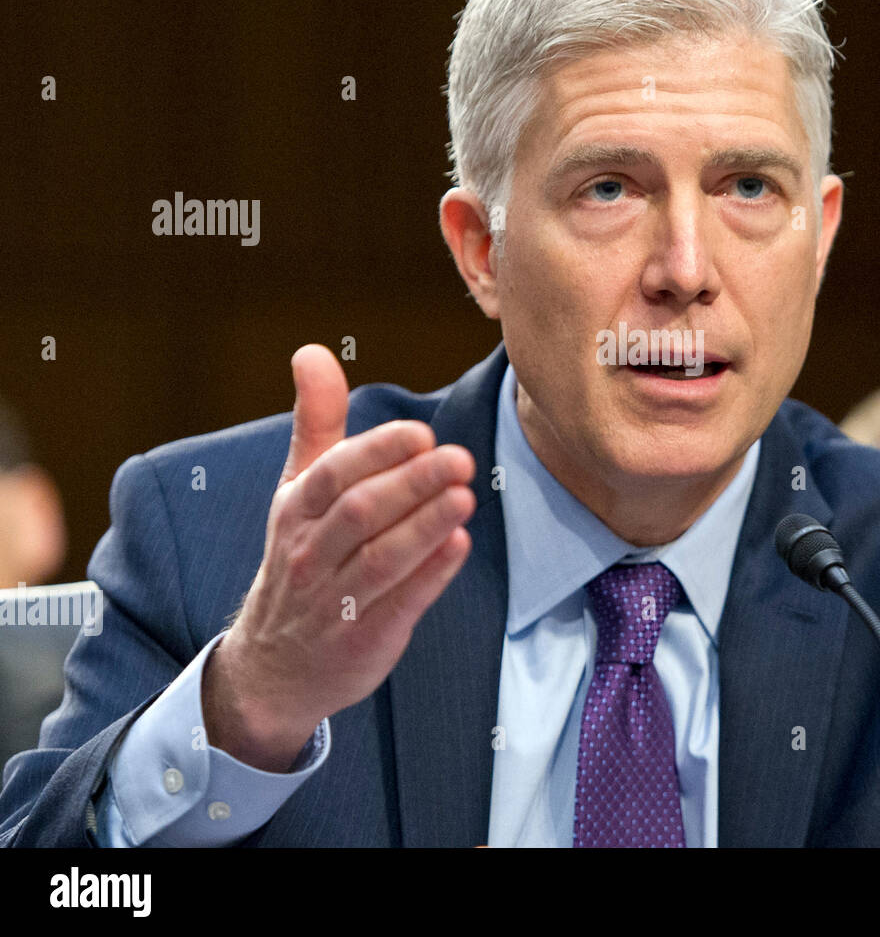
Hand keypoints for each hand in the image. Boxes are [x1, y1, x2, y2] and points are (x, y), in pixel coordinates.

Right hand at [201, 344, 474, 770]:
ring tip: (465, 497)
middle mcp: (310, 554)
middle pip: (359, 515)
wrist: (275, 667)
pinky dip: (429, 576)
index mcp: (295, 511)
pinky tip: (459, 547)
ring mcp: (335, 601)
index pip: (333, 475)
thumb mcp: (297, 489)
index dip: (377, 453)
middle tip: (458, 459)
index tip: (419, 433)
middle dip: (410, 485)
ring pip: (379, 560)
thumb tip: (312, 351)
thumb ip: (316, 421)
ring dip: (425, 527)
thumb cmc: (302, 557)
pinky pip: (399, 605)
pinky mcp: (364, 639)